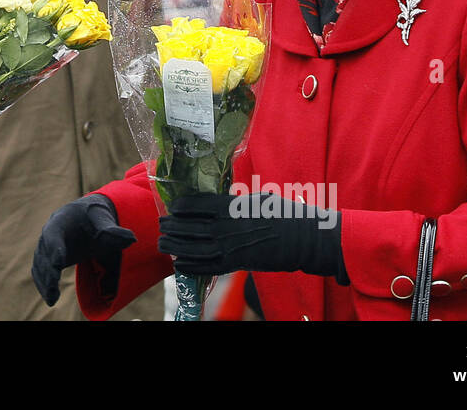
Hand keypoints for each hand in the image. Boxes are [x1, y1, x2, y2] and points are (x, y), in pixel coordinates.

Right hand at [32, 193, 134, 306]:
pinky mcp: (48, 258)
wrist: (89, 217)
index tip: (59, 263)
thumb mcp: (105, 222)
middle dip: (48, 271)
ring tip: (51, 299)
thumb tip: (132, 238)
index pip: (54, 234)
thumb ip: (115, 232)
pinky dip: (44, 284)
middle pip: (44, 252)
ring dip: (44, 282)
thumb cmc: (96, 219)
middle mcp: (49, 233)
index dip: (55, 248)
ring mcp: (46, 246)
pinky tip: (51, 297)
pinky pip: (41, 271)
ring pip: (40, 264)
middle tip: (53, 289)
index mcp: (62, 220)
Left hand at [158, 192, 345, 280]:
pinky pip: (207, 267)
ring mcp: (230, 246)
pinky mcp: (236, 264)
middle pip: (189, 226)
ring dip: (175, 246)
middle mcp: (225, 226)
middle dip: (172, 226)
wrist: (304, 238)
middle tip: (163, 225)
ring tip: (163, 243)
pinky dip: (190, 266)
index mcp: (231, 206)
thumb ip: (236, 202)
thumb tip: (220, 201)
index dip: (180, 207)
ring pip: (192, 247)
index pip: (195, 204)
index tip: (173, 208)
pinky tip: (178, 264)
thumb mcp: (257, 199)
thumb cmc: (284, 214)